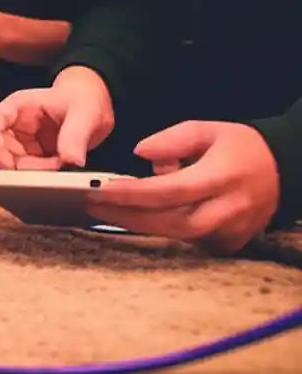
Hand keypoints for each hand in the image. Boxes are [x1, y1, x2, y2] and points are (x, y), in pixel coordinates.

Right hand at [0, 66, 114, 168]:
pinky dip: (45, 176)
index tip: (12, 167)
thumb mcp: (84, 113)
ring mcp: (22, 143)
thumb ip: (75, 136)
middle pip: (1, 153)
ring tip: (62, 164)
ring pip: (14, 167)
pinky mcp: (33, 157)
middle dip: (24, 167)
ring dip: (36, 173)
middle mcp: (15, 126)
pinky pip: (30, 173)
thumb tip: (71, 162)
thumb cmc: (84, 99)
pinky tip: (63, 166)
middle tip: (53, 167)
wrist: (95, 106)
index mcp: (18, 107)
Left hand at [86, 121, 280, 252]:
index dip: (132, 193)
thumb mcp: (208, 130)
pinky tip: (133, 219)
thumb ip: (173, 139)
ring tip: (104, 211)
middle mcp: (228, 209)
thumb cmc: (239, 147)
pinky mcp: (229, 243)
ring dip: (138, 225)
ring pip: (176, 237)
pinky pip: (188, 242)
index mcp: (222, 177)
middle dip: (127, 216)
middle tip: (91, 205)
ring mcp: (231, 231)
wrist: (283, 171)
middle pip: (170, 223)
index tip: (99, 190)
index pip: (170, 191)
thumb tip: (140, 153)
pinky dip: (160, 231)